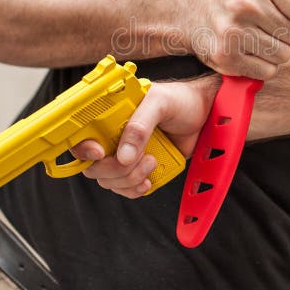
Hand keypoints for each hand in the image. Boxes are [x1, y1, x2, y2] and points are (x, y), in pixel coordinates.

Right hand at [69, 75, 218, 198]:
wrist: (208, 114)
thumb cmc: (182, 100)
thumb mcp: (160, 103)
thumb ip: (140, 126)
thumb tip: (123, 156)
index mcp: (111, 115)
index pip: (81, 135)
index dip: (84, 149)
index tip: (101, 152)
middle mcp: (114, 136)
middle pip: (93, 165)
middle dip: (113, 169)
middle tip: (140, 158)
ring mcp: (127, 154)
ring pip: (109, 180)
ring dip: (128, 180)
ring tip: (153, 162)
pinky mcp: (140, 168)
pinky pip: (126, 188)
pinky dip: (135, 190)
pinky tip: (149, 181)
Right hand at [186, 0, 289, 79]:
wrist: (197, 10)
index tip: (284, 8)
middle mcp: (244, 2)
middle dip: (288, 33)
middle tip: (269, 23)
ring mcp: (232, 31)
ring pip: (284, 55)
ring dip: (277, 50)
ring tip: (259, 36)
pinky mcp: (225, 56)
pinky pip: (267, 71)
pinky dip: (264, 65)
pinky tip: (249, 49)